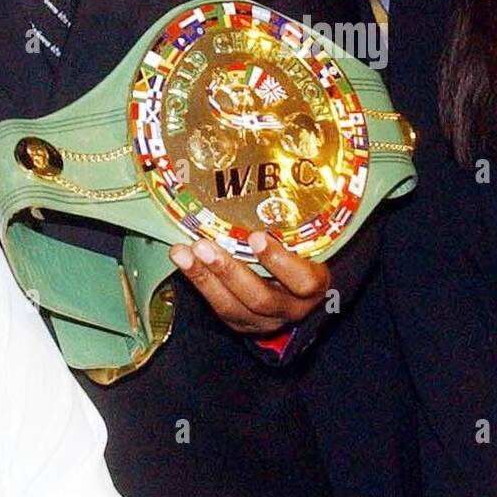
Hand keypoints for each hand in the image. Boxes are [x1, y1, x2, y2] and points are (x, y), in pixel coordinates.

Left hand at [170, 231, 330, 334]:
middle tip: (204, 245)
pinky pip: (218, 307)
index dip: (280, 261)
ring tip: (182, 252)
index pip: (304, 281)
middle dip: (229, 271)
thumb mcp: (309, 243)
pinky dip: (199, 282)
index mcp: (314, 286)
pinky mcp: (241, 323)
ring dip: (204, 277)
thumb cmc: (305, 255)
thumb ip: (297, 224)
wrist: (300, 293)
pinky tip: (183, 260)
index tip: (256, 236)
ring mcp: (264, 321)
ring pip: (232, 307)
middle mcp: (291, 309)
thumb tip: (275, 174)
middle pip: (261, 298)